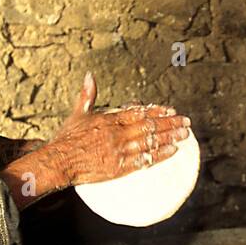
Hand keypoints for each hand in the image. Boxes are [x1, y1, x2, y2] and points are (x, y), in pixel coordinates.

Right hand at [46, 73, 190, 185]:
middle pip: (149, 126)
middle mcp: (117, 134)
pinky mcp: (118, 168)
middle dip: (170, 124)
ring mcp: (119, 151)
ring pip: (149, 142)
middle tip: (186, 122)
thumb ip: (87, 95)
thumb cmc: (67, 138)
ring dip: (169, 138)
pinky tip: (172, 151)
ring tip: (184, 134)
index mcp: (109, 119)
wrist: (59, 161)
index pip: (138, 112)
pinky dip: (159, 155)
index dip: (156, 111)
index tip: (171, 110)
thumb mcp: (78, 113)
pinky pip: (143, 161)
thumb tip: (90, 75)